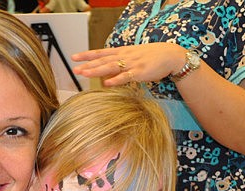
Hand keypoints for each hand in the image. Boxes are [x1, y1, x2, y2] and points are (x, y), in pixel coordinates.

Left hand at [72, 43, 188, 85]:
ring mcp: (132, 64)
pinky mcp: (140, 72)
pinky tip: (107, 83)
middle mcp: (124, 56)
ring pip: (111, 67)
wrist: (170, 55)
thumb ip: (118, 65)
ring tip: (85, 73)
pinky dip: (116, 80)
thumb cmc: (150, 57)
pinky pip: (126, 76)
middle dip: (88, 65)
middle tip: (75, 70)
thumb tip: (105, 73)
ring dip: (97, 70)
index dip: (87, 55)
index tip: (74, 57)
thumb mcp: (132, 57)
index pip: (100, 53)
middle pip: (103, 60)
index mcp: (121, 52)